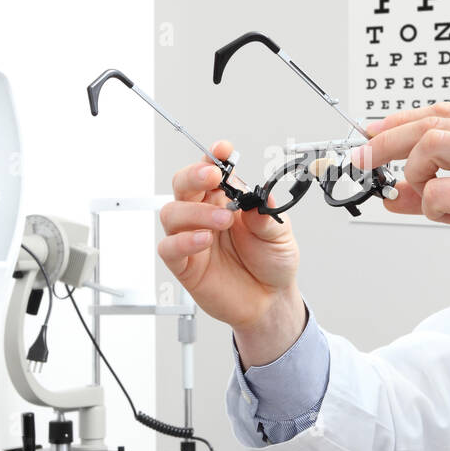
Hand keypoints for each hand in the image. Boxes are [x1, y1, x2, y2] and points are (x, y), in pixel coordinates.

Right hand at [158, 139, 300, 331]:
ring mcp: (191, 238)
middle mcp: (204, 213)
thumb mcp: (280, 236)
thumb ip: (266, 217)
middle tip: (214, 176)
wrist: (270, 300)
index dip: (214, 157)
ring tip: (222, 220)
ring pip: (172, 213)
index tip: (223, 150)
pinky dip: (183, 241)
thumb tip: (257, 199)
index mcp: (226, 199)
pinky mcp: (185, 264)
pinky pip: (169, 247)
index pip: (212, 170)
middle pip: (183, 184)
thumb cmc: (271, 262)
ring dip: (194, 211)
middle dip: (195, 175)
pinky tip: (204, 240)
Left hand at [349, 102, 449, 315]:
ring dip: (414, 175)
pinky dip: (430, 206)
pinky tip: (449, 217)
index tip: (371, 135)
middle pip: (429, 123)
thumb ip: (441, 181)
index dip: (398, 122)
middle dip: (385, 143)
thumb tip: (390, 192)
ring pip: (429, 146)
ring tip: (428, 197)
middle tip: (364, 160)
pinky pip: (437, 191)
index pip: (441, 110)